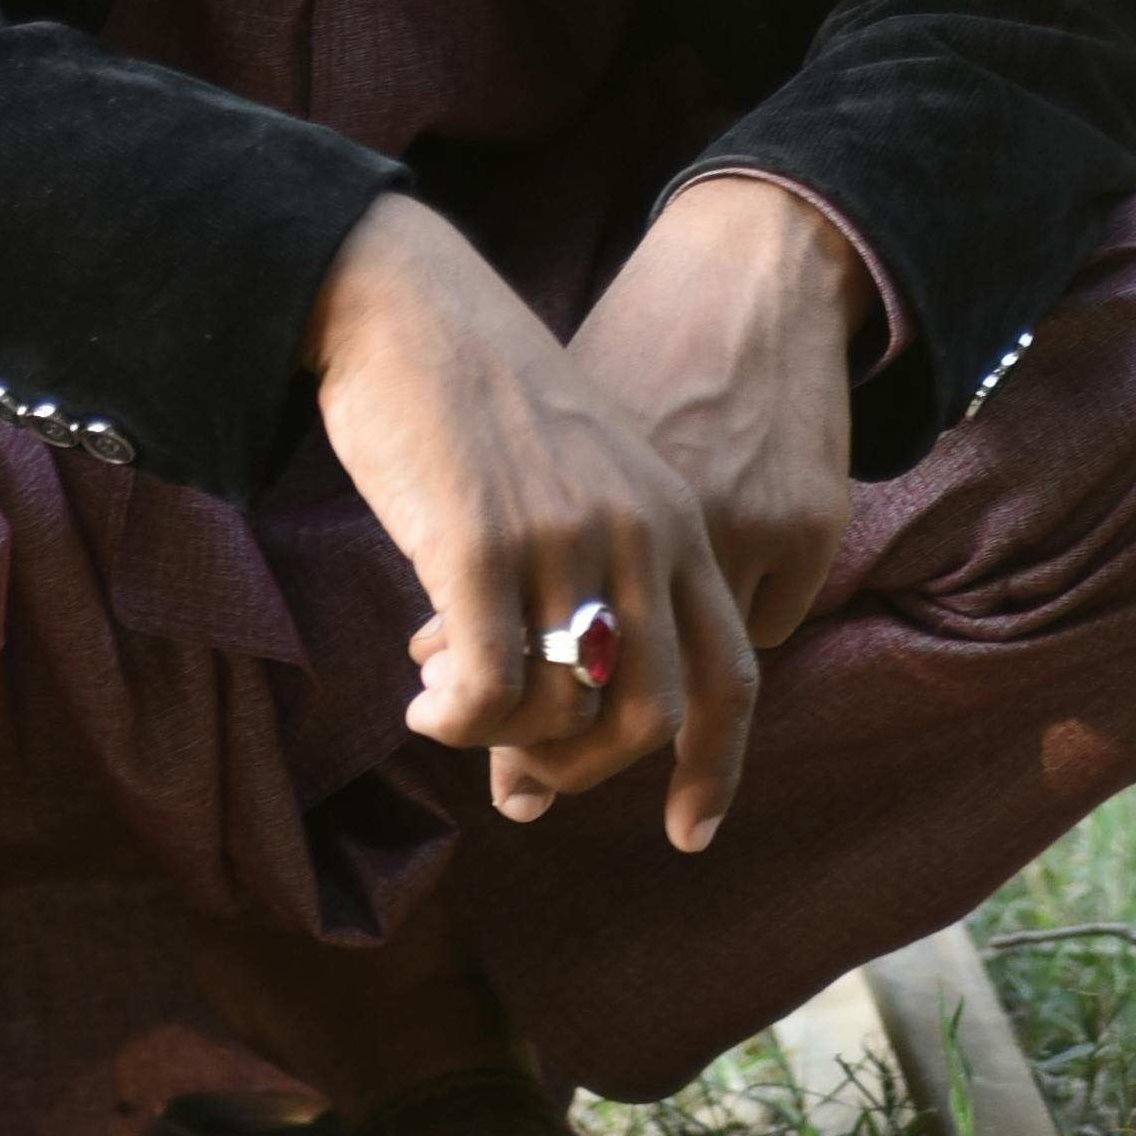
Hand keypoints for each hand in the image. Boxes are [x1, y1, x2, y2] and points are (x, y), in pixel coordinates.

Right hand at [300, 178, 865, 849]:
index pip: (732, 673)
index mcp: (676, 518)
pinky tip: (425, 703)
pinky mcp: (479, 545)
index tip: (693, 832)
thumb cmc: (479, 392)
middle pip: (651, 713)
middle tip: (523, 783)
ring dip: (502, 741)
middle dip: (585, 770)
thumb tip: (575, 696)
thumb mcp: (584, 469)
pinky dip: (459, 721)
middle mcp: (637, 534)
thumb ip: (601, 567)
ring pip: (563, 711)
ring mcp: (563, 540)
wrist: (403, 303)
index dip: (717, 766)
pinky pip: (489, 691)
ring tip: (449, 713)